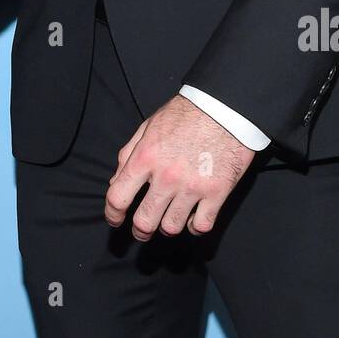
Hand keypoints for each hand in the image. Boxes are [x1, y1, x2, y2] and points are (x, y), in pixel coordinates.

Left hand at [105, 95, 256, 240]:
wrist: (225, 107)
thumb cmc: (186, 113)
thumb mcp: (149, 126)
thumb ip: (129, 154)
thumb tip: (116, 183)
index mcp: (146, 157)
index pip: (118, 197)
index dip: (112, 214)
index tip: (115, 219)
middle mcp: (167, 176)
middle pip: (144, 221)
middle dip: (139, 231)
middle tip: (141, 230)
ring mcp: (192, 187)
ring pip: (171, 228)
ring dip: (167, 228)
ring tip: (168, 220)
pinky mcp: (217, 192)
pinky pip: (201, 226)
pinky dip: (194, 226)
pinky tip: (192, 218)